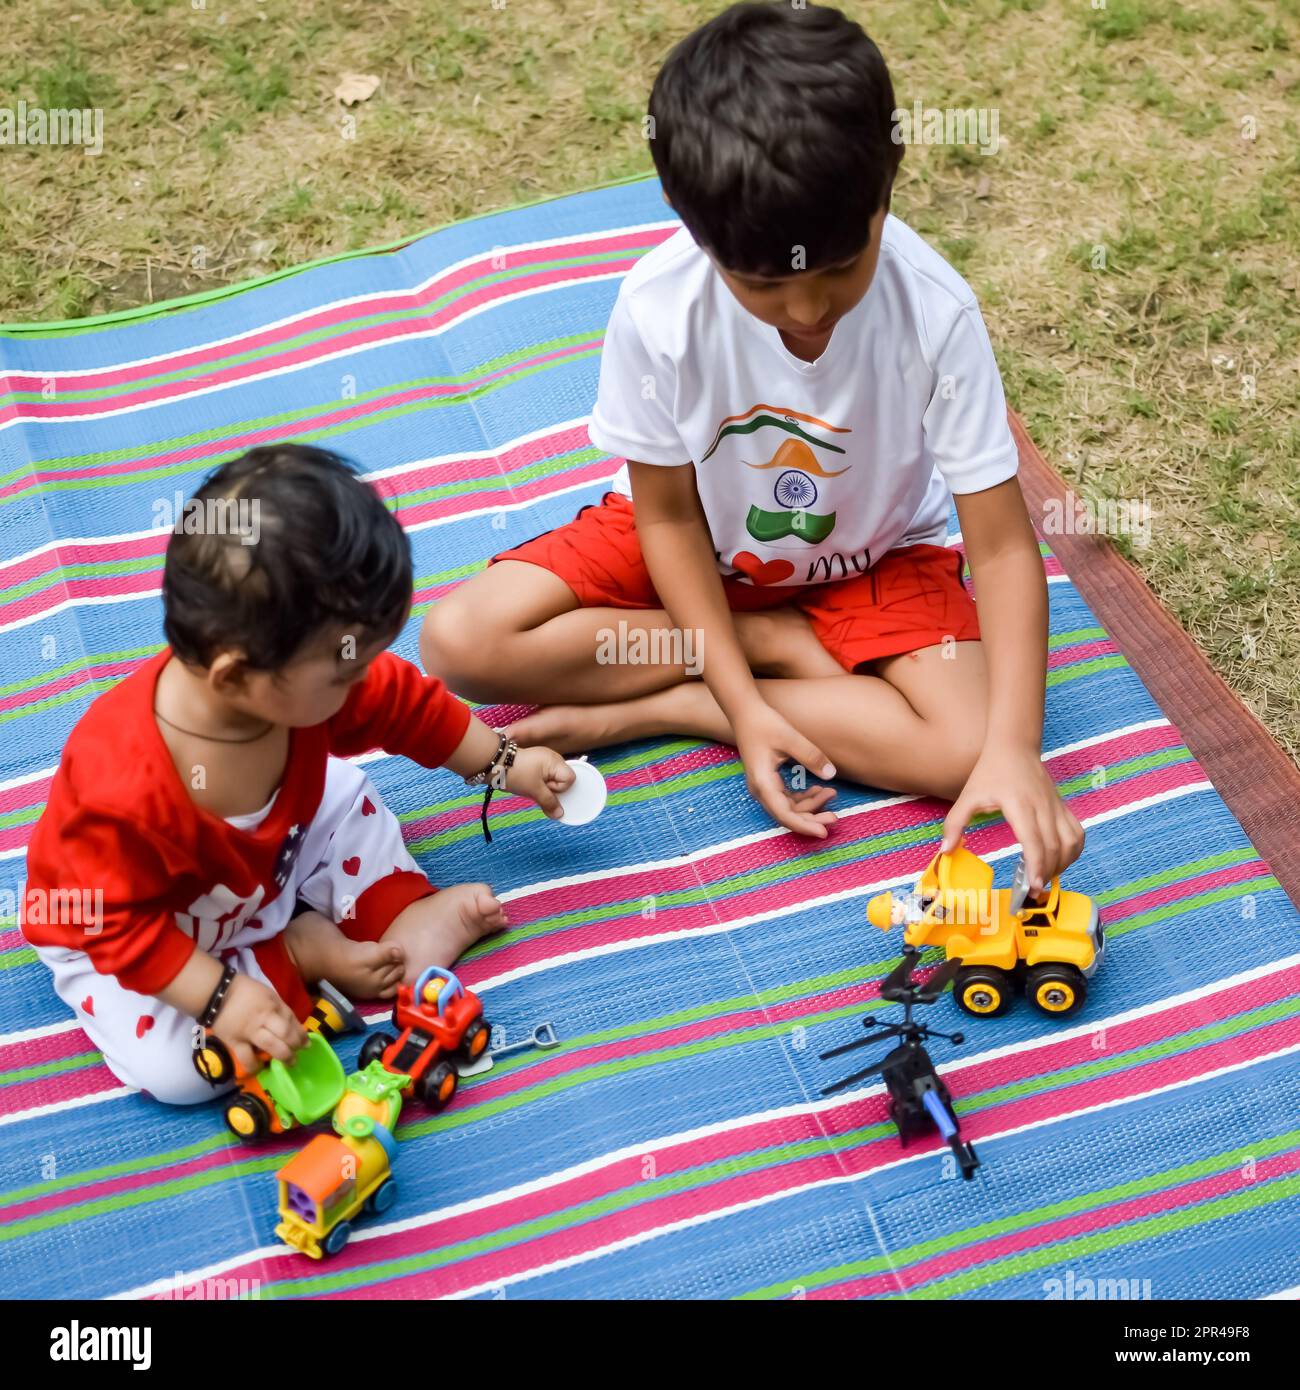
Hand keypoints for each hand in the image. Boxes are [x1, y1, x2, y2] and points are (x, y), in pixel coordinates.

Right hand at [210, 972, 307, 1071]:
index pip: (291, 1020)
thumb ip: (280, 1009)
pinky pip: (246, 1057)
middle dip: (296, 1045)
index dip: (301, 1033)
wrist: (216, 994)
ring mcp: (249, 1030)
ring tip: (289, 1062)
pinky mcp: (234, 1042)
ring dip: (283, 1056)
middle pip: (285, 1033)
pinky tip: (261, 1068)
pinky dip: (254, 1065)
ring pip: (271, 1045)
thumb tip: (294, 1027)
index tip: (306, 1042)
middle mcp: (263, 1017)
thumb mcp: (268, 994)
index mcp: (273, 1004)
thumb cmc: (245, 992)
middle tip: (299, 1053)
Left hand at [505, 744, 574, 819]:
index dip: (561, 788)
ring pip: (553, 780)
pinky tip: (529, 784)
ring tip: (532, 786)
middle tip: (539, 789)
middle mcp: (552, 758)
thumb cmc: (516, 773)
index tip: (546, 788)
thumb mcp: (534, 790)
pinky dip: (539, 784)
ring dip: (545, 787)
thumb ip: (549, 802)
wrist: (494, 763)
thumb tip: (560, 814)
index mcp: (555, 761)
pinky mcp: (535, 764)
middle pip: (563, 780)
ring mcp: (543, 760)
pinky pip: (544, 777)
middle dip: (552, 789)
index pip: (570, 778)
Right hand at [733, 700, 837, 837]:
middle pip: (788, 816)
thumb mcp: (790, 738)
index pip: (785, 815)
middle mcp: (761, 790)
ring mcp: (764, 787)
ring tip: (831, 794)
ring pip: (789, 808)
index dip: (805, 826)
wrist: (745, 714)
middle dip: (812, 819)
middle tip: (835, 817)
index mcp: (763, 783)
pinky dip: (804, 798)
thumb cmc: (764, 724)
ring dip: (810, 806)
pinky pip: (787, 799)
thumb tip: (830, 775)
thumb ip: (811, 757)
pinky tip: (818, 790)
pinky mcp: (769, 782)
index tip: (824, 832)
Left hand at [941, 744, 1083, 889]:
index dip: (1036, 866)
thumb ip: (954, 823)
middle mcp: (1043, 807)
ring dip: (1063, 864)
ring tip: (1046, 877)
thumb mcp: (967, 796)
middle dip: (1047, 874)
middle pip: (1054, 848)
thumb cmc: (990, 770)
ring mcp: (1056, 806)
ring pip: (1071, 842)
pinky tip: (1061, 860)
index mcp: (1019, 805)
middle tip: (1034, 892)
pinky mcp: (1062, 806)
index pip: (1034, 842)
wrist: (1014, 745)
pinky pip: (1077, 832)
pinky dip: (1073, 850)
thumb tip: (945, 851)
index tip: (1033, 886)